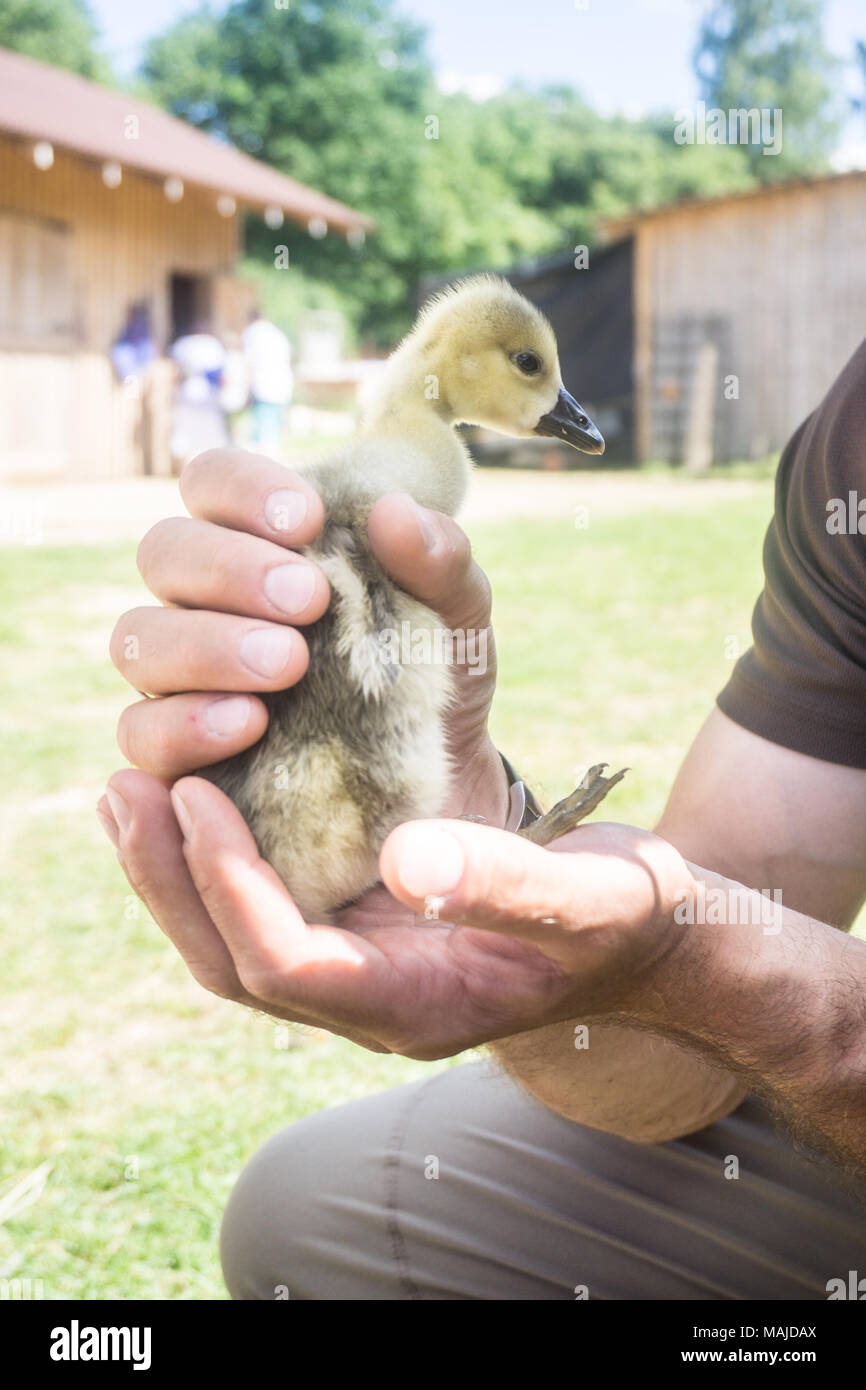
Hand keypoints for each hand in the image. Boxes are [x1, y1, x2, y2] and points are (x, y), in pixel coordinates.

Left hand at [98, 770, 693, 1056]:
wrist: (655, 939)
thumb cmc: (632, 919)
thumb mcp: (591, 893)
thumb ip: (506, 885)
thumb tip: (407, 859)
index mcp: (417, 1006)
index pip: (284, 963)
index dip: (229, 886)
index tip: (195, 794)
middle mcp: (374, 999)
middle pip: (234, 961)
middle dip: (172, 882)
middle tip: (126, 789)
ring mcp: (366, 970)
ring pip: (238, 940)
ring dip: (180, 871)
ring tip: (138, 788)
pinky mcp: (367, 932)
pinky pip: (268, 906)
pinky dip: (222, 858)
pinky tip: (204, 792)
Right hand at [110, 446, 505, 817]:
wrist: (441, 775)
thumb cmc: (433, 670)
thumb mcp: (457, 614)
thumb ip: (438, 559)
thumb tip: (395, 512)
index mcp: (258, 541)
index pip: (210, 482)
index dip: (242, 488)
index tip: (307, 518)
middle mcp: (203, 601)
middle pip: (163, 552)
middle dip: (229, 568)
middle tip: (307, 599)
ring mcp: (180, 676)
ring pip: (138, 640)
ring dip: (206, 644)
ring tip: (286, 664)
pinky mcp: (176, 753)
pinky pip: (141, 731)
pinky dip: (187, 723)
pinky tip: (249, 723)